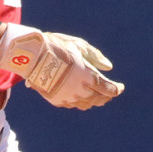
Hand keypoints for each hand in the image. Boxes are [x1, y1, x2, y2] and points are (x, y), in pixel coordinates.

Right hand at [0, 25, 123, 109]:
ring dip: (94, 100)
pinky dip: (79, 101)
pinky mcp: (56, 100)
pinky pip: (72, 105)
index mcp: (89, 77)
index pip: (109, 89)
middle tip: (110, 92)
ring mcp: (67, 97)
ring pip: (86, 104)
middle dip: (106, 96)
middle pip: (99, 99)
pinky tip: (80, 96)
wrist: (32, 55)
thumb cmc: (58, 46)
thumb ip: (96, 58)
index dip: (117, 89)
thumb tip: (109, 68)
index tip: (120, 87)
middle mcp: (80, 90)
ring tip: (96, 95)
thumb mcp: (80, 46)